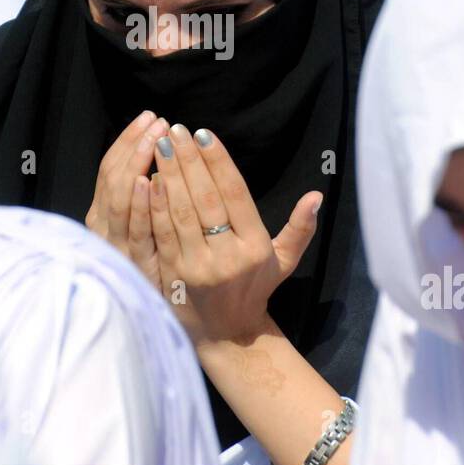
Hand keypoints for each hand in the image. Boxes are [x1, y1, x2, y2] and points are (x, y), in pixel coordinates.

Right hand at [85, 110, 168, 288]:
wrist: (169, 316)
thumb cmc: (160, 267)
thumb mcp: (144, 229)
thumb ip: (146, 196)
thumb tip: (162, 153)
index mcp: (103, 216)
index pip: (110, 168)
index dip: (128, 141)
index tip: (149, 118)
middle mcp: (104, 228)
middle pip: (113, 178)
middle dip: (135, 145)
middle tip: (159, 122)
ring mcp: (117, 247)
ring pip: (120, 198)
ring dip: (138, 164)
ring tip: (157, 140)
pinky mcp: (134, 267)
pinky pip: (135, 231)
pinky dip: (139, 205)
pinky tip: (150, 182)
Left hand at [148, 124, 320, 346]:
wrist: (227, 334)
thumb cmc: (255, 288)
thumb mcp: (285, 260)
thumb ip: (300, 228)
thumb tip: (316, 196)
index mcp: (255, 246)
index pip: (235, 194)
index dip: (219, 162)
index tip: (205, 134)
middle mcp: (228, 256)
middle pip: (206, 199)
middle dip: (190, 161)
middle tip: (177, 130)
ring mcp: (199, 267)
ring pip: (182, 213)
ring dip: (169, 175)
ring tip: (161, 145)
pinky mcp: (174, 276)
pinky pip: (162, 234)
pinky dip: (154, 206)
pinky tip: (147, 180)